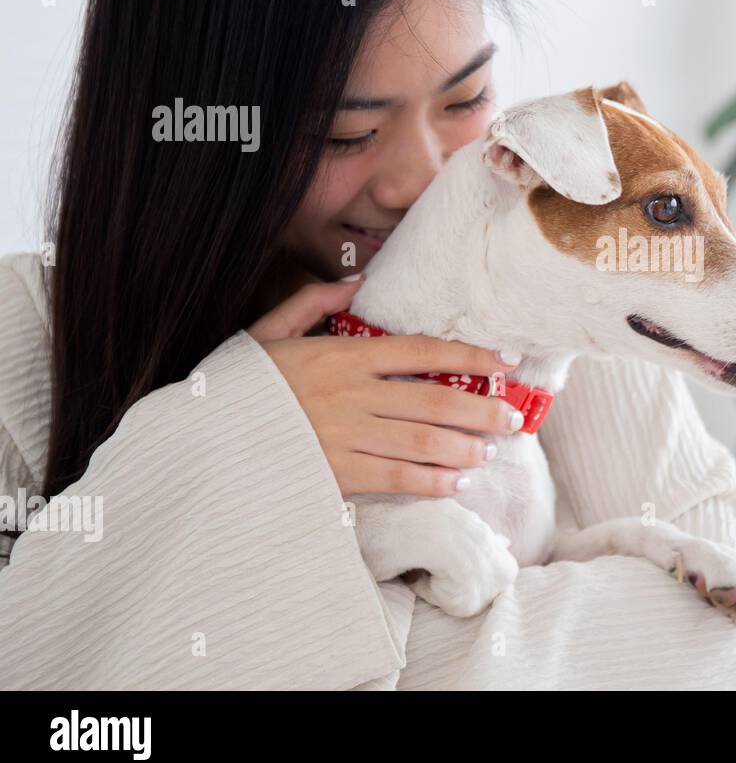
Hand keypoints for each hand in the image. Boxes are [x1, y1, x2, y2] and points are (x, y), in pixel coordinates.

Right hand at [248, 276, 522, 497]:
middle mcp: (351, 394)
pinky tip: (455, 482)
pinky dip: (432, 481)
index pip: (421, 350)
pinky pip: (397, 478)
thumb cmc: (234, 386)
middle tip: (514, 419)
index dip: (469, 355)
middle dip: (481, 410)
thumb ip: (312, 302)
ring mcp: (345, 436)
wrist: (196, 439)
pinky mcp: (336, 474)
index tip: (505, 361)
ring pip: (423, 441)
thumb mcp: (265, 332)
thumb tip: (357, 280)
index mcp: (341, 355)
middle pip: (434, 399)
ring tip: (488, 452)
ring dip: (464, 447)